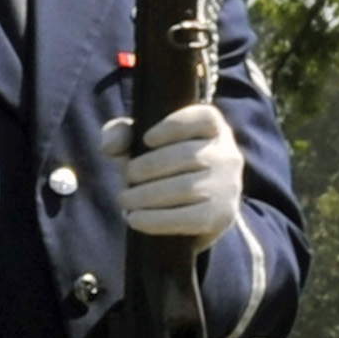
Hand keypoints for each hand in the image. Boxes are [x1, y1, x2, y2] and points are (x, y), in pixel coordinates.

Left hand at [99, 104, 244, 247]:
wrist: (187, 214)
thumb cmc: (160, 169)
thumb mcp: (139, 147)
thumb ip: (121, 135)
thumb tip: (110, 146)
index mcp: (213, 129)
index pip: (204, 118)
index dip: (174, 125)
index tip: (147, 140)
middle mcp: (227, 155)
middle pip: (184, 155)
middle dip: (144, 168)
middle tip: (127, 179)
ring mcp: (228, 186)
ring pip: (185, 187)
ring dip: (144, 196)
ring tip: (126, 200)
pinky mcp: (221, 215)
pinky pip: (187, 217)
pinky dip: (154, 219)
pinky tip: (135, 219)